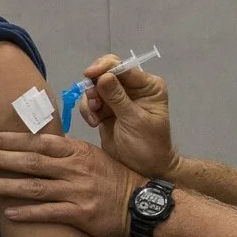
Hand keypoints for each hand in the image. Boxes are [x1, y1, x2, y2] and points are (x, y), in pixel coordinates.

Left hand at [0, 132, 141, 236]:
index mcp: (78, 151)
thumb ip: (66, 152)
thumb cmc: (114, 178)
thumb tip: (37, 144)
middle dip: (1, 158)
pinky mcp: (81, 214)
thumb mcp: (93, 156)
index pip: (41, 142)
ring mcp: (78, 191)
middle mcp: (75, 168)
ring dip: (6, 185)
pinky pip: (49, 213)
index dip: (14, 139)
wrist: (140, 204)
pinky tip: (8, 213)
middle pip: (32, 161)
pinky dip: (28, 213)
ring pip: (36, 187)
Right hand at [77, 54, 176, 180]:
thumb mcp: (134, 121)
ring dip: (90, 100)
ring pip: (95, 87)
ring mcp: (118, 98)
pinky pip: (90, 101)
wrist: (144, 169)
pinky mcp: (105, 109)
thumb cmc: (148, 146)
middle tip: (93, 100)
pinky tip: (94, 123)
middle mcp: (133, 88)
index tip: (90, 75)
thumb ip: (118, 98)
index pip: (124, 68)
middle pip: (106, 72)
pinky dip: (88, 110)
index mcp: (148, 86)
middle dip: (95, 85)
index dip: (106, 67)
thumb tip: (104, 76)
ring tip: (95, 117)